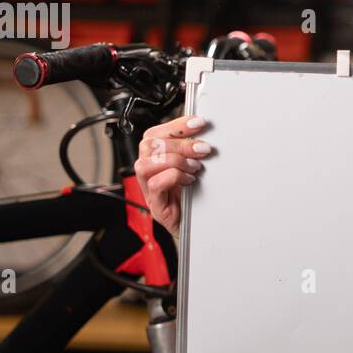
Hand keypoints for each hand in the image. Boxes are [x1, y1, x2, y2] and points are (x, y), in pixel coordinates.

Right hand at [133, 114, 212, 233]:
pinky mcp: (156, 205)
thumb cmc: (195, 199)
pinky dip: (174, 177)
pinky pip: (155, 185)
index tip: (199, 122)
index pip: (155, 134)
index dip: (177, 124)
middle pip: (149, 145)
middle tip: (202, 149)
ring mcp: (149, 189)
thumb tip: (206, 133)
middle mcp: (149, 173)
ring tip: (195, 167)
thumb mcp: (194, 169)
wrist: (199, 231)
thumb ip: (194, 151)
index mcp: (156, 160)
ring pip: (146, 164)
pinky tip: (189, 180)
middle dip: (180, 143)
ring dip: (175, 160)